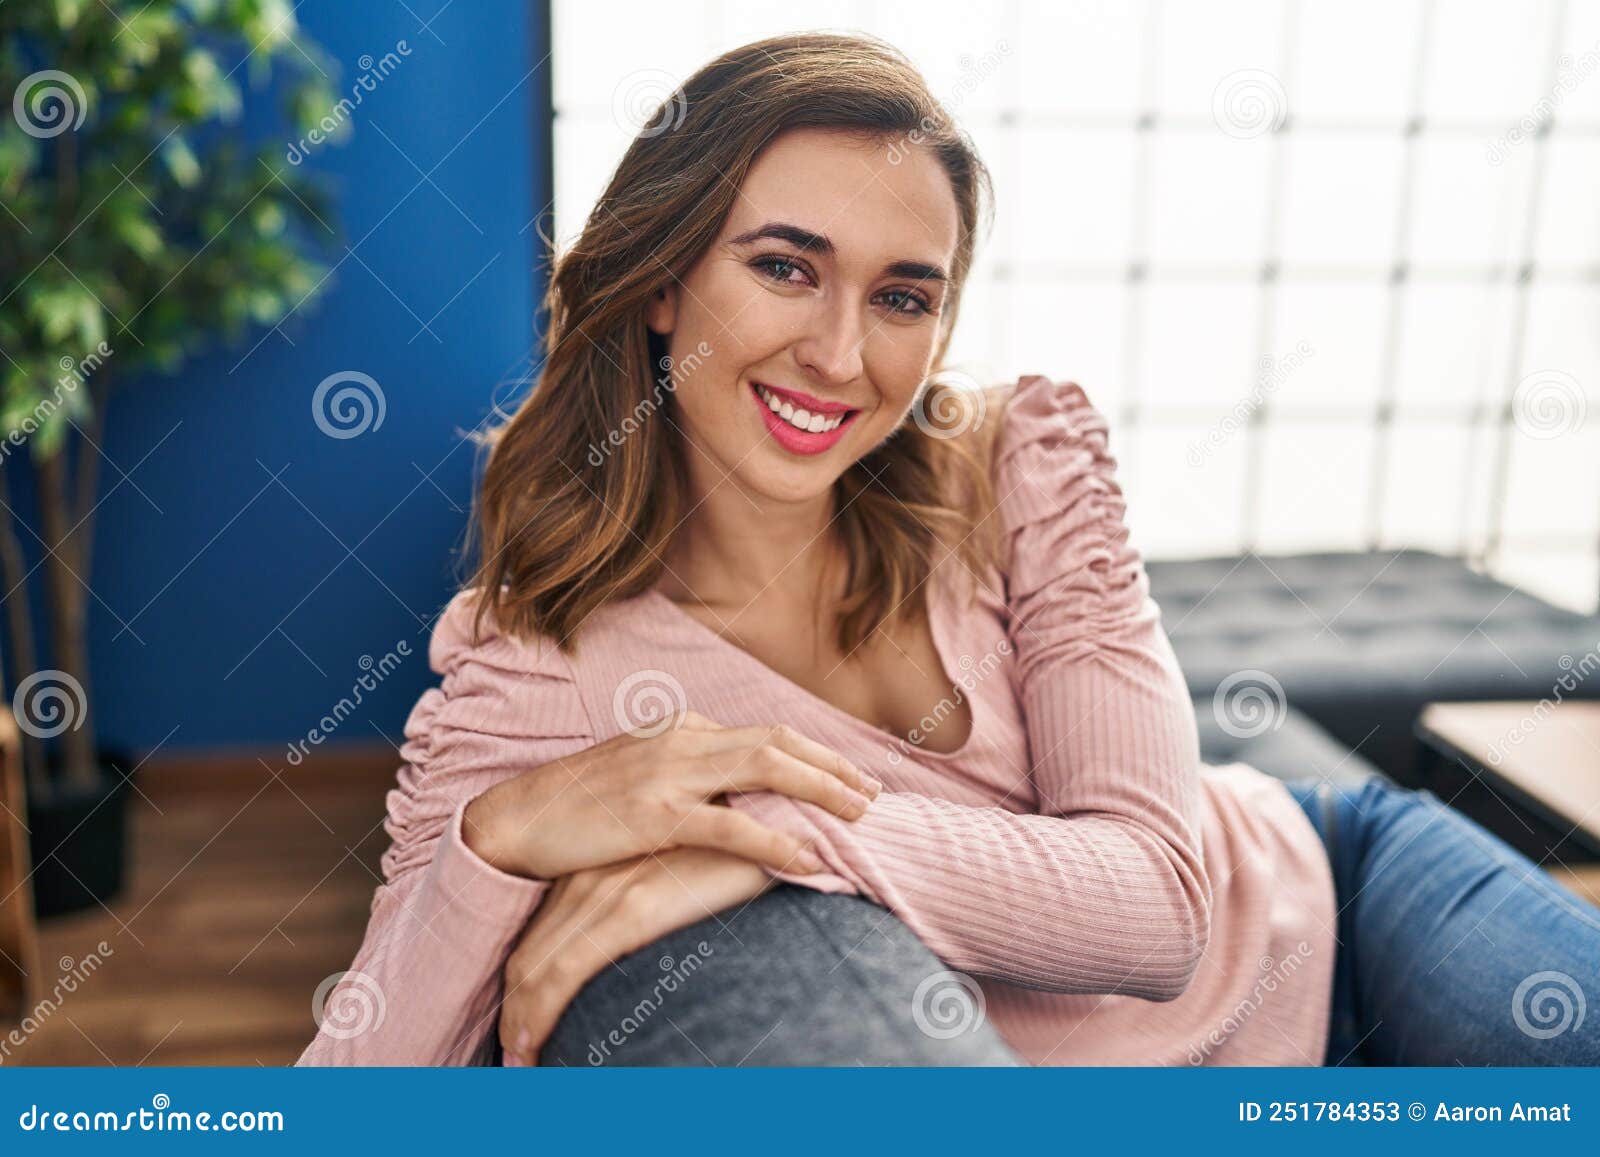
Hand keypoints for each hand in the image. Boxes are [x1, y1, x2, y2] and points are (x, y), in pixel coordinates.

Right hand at [463, 711, 878, 879]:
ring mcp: (668, 774)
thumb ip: (689, 778)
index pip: (766, 735)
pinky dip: (775, 842)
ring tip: (860, 816)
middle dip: (834, 767)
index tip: (854, 776)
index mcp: (682, 728)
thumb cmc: (577, 807)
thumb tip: (734, 797)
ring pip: (766, 772)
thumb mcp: (641, 778)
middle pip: (778, 744)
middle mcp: (682, 740)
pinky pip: (730, 828)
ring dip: (821, 791)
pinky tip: (806, 858)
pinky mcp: (654, 815)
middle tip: (876, 794)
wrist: (514, 820)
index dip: (816, 754)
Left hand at [498, 847, 772, 1064]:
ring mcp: (608, 889)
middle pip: (527, 956)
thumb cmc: (737, 864)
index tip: (521, 1032)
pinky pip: (567, 970)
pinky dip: (540, 1012)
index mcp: (597, 872)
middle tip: (512, 1060)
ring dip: (522, 1022)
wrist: (780, 827)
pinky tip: (532, 1048)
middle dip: (515, 1012)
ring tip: (519, 1067)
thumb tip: (649, 961)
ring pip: (536, 967)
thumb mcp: (682, 886)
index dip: (524, 986)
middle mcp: (590, 876)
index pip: (539, 938)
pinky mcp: (634, 906)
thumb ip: (655, 914)